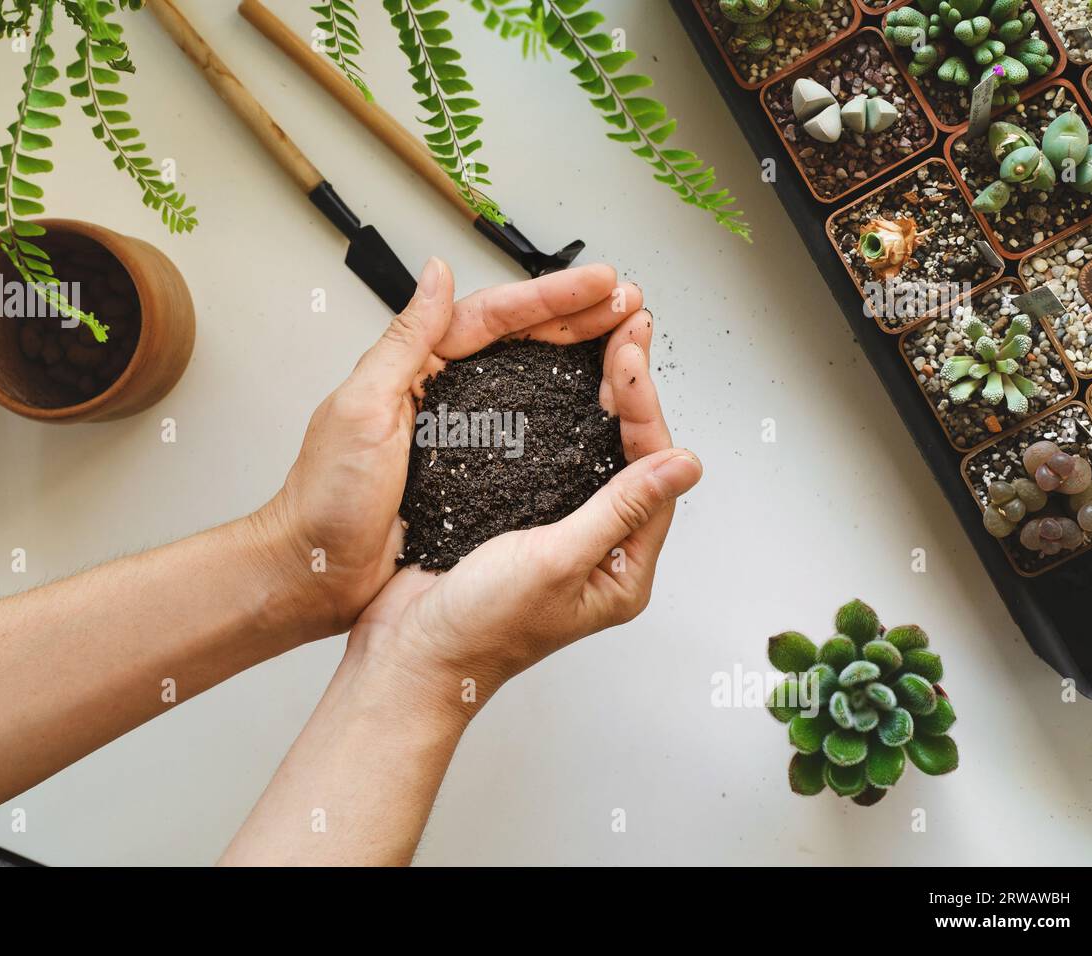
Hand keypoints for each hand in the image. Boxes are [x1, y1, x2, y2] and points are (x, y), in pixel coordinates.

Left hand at [260, 258, 645, 637]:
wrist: (318, 572)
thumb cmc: (326, 500)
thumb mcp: (362, 409)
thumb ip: (403, 341)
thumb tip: (436, 275)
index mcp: (415, 367)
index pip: (493, 316)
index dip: (551, 298)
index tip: (600, 286)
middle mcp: (441, 392)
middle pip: (520, 340)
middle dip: (577, 317)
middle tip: (629, 304)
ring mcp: (460, 432)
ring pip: (529, 378)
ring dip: (577, 356)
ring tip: (623, 341)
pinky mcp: (472, 472)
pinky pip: (525, 429)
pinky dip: (561, 411)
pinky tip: (593, 406)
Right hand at [340, 311, 700, 720]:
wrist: (408, 653)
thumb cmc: (478, 629)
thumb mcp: (557, 563)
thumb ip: (620, 509)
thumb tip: (683, 466)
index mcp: (621, 569)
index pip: (652, 472)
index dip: (643, 408)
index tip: (629, 356)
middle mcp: (597, 548)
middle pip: (629, 454)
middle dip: (630, 389)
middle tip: (628, 329)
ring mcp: (557, 530)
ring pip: (591, 449)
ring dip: (598, 395)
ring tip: (604, 341)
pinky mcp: (518, 517)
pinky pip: (550, 458)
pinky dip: (555, 416)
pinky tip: (554, 383)